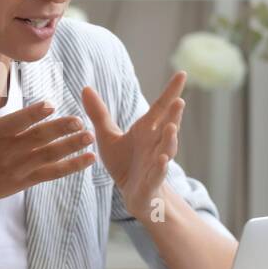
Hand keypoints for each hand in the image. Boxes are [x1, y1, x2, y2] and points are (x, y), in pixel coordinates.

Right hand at [0, 85, 94, 212]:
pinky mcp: (27, 180)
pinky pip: (53, 173)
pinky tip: (89, 159)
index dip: (33, 114)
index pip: (17, 122)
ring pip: (49, 155)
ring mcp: (20, 167)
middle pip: (38, 138)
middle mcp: (10, 150)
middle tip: (79, 120)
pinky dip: (72, 166)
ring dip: (71, 146)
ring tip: (90, 137)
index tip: (50, 105)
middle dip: (60, 129)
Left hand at [81, 71, 186, 222]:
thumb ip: (99, 113)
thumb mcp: (108, 136)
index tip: (182, 73)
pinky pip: (157, 174)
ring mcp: (156, 163)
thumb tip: (85, 87)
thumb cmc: (125, 163)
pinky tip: (162, 161)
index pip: (160, 108)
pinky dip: (160, 168)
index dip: (171, 92)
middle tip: (179, 100)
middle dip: (174, 114)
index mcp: (147, 130)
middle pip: (167, 126)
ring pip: (166, 149)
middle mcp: (156, 144)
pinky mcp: (151, 182)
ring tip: (172, 127)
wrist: (134, 194)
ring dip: (170, 139)